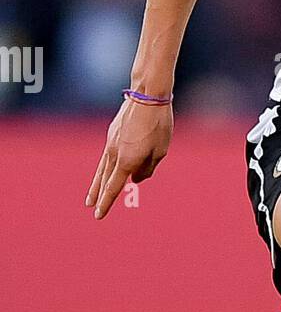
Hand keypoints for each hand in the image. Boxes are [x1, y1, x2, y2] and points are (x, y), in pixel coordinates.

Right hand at [85, 99, 172, 218]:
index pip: (113, 187)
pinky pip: (108, 155)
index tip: (98, 215)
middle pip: (104, 179)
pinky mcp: (112, 133)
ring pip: (102, 168)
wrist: (147, 95)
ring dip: (96, 183)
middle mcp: (115, 153)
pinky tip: (107, 170)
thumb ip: (147, 169)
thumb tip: (136, 178)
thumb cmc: (158, 124)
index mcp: (127, 161)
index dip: (106, 203)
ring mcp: (111, 142)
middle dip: (98, 195)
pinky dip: (105, 166)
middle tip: (90, 207)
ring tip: (89, 196)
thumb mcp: (160, 151)